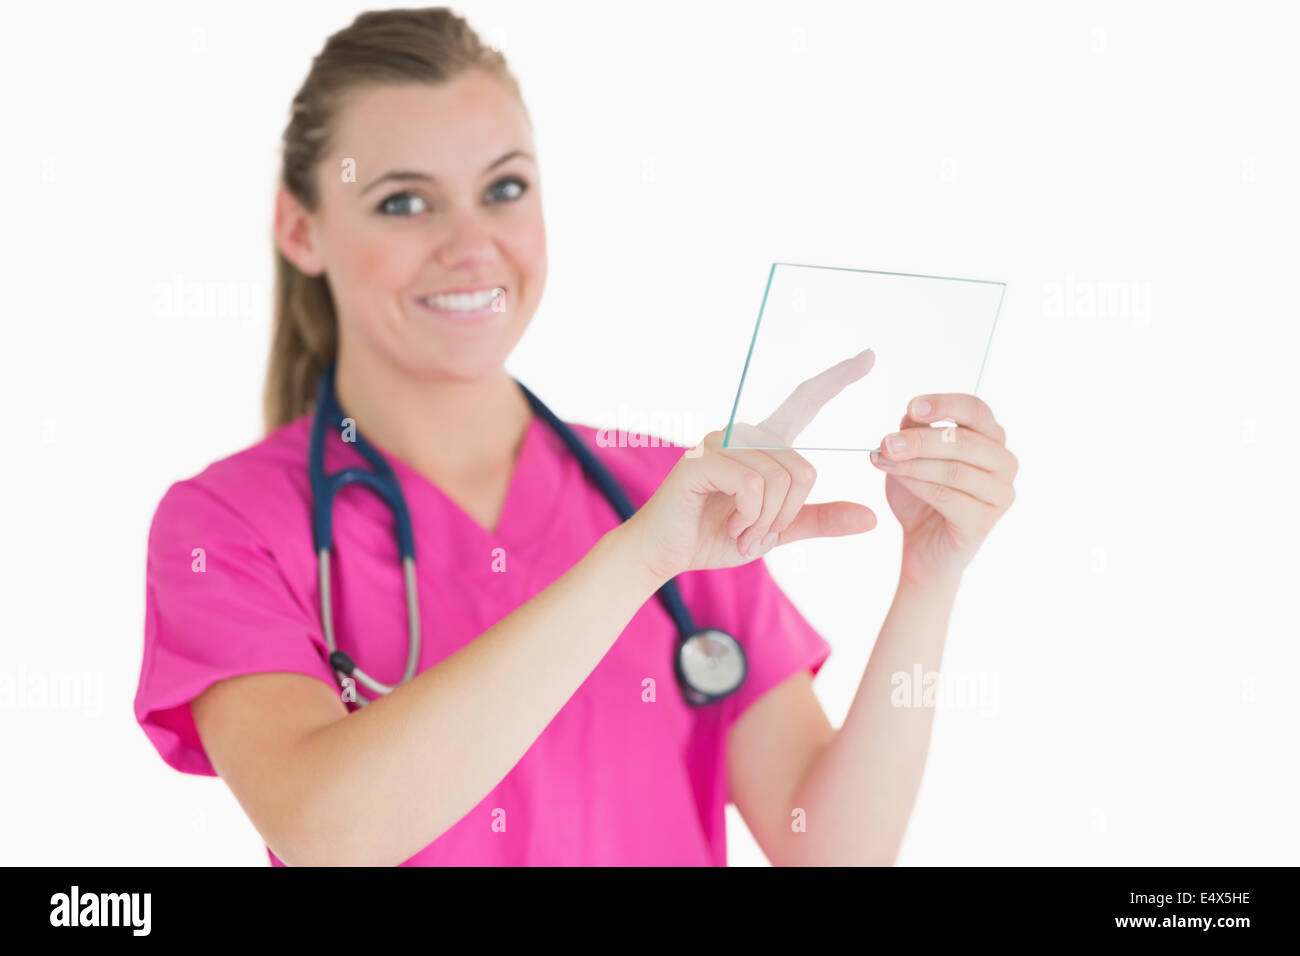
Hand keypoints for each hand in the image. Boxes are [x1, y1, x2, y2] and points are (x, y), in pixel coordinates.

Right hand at [628, 350, 879, 579]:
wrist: (666, 554)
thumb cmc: (714, 536)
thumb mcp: (776, 532)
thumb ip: (818, 519)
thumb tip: (872, 518)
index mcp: (763, 444)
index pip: (805, 401)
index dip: (838, 379)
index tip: (871, 355)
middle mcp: (743, 434)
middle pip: (803, 470)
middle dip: (786, 516)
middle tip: (756, 535)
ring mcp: (720, 443)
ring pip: (781, 481)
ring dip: (766, 523)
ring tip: (741, 532)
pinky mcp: (701, 460)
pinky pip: (754, 487)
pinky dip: (750, 519)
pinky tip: (731, 527)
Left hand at [870, 394, 1017, 588]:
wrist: (921, 547)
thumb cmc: (919, 496)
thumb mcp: (911, 457)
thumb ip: (916, 433)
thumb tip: (912, 415)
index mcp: (991, 438)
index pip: (976, 410)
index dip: (944, 405)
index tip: (912, 407)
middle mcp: (1004, 463)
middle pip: (965, 441)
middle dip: (921, 440)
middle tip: (886, 442)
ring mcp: (1000, 494)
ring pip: (955, 470)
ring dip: (913, 463)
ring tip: (882, 459)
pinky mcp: (984, 522)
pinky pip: (948, 497)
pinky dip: (917, 484)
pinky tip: (895, 478)